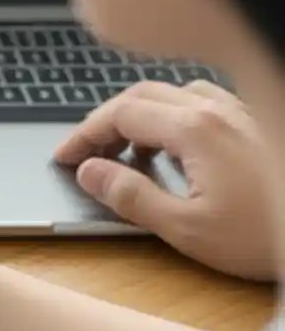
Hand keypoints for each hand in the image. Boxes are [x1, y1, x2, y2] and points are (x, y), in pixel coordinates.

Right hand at [54, 80, 274, 280]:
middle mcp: (220, 111)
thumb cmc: (266, 237)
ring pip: (175, 93)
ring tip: (130, 156)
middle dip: (106, 121)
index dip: (84, 134)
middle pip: (143, 95)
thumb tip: (90, 172)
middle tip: (86, 156)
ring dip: (141, 116)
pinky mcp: (259, 124)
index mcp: (196, 131)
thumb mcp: (185, 229)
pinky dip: (175, 117)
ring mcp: (243, 113)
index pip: (121, 114)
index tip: (65, 158)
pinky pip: (205, 102)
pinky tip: (177, 152)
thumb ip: (130, 196)